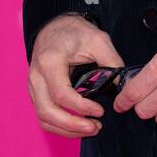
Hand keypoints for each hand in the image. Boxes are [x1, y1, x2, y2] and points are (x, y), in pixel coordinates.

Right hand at [28, 15, 123, 137]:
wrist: (56, 27)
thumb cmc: (75, 33)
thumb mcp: (98, 40)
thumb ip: (112, 61)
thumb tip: (124, 86)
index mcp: (50, 61)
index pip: (61, 94)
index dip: (81, 107)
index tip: (100, 111)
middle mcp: (36, 76)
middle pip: (47, 111)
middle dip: (72, 125)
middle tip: (96, 128)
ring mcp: (33, 86)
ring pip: (43, 118)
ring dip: (67, 129)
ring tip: (91, 129)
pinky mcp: (36, 93)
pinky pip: (44, 116)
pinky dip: (60, 126)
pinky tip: (79, 126)